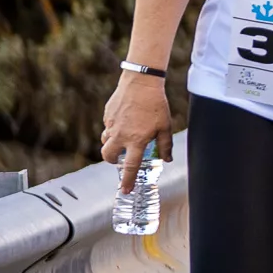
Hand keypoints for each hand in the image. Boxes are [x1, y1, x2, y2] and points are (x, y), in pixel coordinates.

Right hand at [99, 71, 173, 186]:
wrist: (141, 82)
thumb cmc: (156, 105)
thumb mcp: (165, 126)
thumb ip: (165, 145)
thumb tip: (167, 159)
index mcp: (136, 140)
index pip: (130, 167)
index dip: (127, 180)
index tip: (125, 190)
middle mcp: (121, 135)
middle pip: (108, 156)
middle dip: (112, 161)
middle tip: (120, 159)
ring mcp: (111, 125)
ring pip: (105, 141)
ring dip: (112, 144)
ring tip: (125, 137)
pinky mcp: (107, 115)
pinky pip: (108, 127)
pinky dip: (114, 128)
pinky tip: (126, 120)